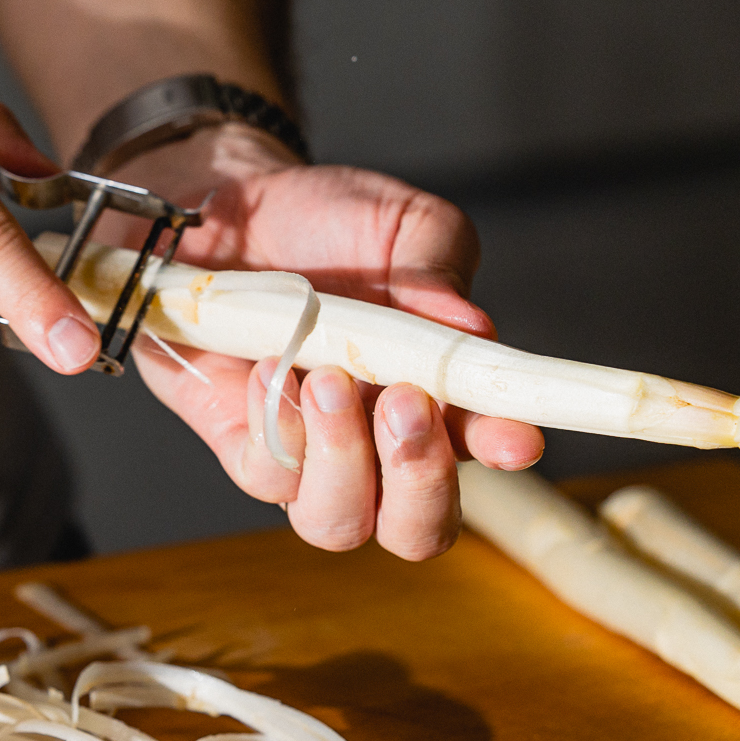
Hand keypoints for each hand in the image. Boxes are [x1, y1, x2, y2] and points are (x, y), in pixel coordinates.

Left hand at [102, 124, 544, 560]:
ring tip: (329, 378)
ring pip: (337, 521)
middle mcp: (378, 440)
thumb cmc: (323, 222)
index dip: (502, 451)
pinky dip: (277, 424)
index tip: (512, 435)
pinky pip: (266, 475)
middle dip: (421, 481)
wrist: (228, 211)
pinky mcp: (245, 447)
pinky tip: (272, 363)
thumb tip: (472, 329)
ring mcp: (310, 454)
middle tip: (405, 404)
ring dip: (343, 458)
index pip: (482, 449)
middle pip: (417, 529)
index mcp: (438, 392)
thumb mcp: (398, 222)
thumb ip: (439, 266)